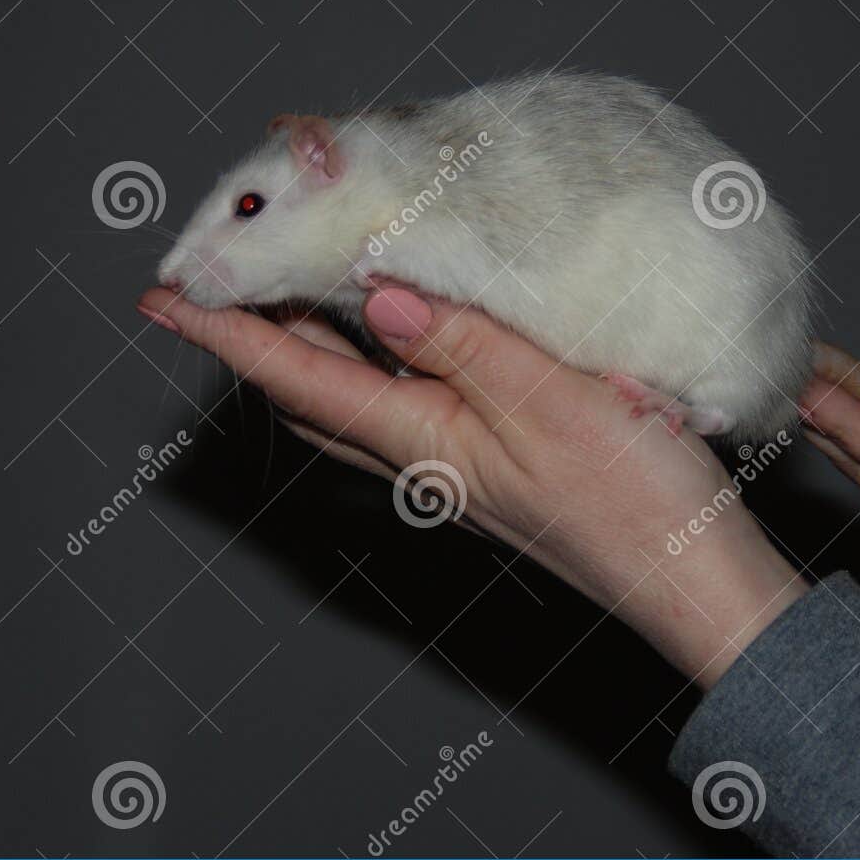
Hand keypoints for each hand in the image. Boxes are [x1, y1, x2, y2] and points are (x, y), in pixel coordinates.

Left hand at [136, 286, 805, 688]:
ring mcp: (460, 471)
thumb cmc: (636, 502)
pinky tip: (412, 328)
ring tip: (299, 288)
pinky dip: (383, 360)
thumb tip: (378, 294)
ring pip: (356, 403)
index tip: (164, 296)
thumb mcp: (552, 404)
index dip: (228, 334)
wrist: (695, 582)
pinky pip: (410, 406)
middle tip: (230, 276)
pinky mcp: (498, 467)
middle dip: (258, 337)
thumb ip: (464, 344)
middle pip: (311, 394)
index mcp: (427, 445)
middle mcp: (427, 463)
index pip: (299, 378)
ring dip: (314, 347)